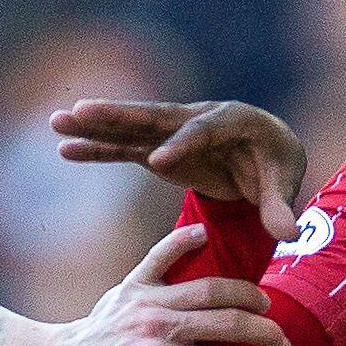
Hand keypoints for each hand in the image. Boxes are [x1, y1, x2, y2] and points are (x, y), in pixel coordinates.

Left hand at [46, 222, 290, 345]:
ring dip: (244, 294)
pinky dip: (184, 239)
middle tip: (283, 343)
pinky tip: (208, 235)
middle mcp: (157, 328)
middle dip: (264, 332)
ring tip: (265, 306)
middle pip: (227, 322)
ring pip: (209, 287)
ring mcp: (146, 301)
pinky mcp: (133, 282)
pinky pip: (162, 253)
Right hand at [50, 98, 310, 242]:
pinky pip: (124, 146)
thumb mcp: (282, 182)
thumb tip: (288, 234)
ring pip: (131, 126)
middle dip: (120, 114)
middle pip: (156, 115)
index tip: (158, 160)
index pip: (203, 131)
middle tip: (83, 110)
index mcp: (232, 121)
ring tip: (58, 121)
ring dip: (95, 125)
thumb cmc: (276, 165)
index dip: (182, 144)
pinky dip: (97, 148)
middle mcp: (197, 118)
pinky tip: (66, 148)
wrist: (266, 152)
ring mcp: (174, 132)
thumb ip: (279, 206)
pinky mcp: (159, 148)